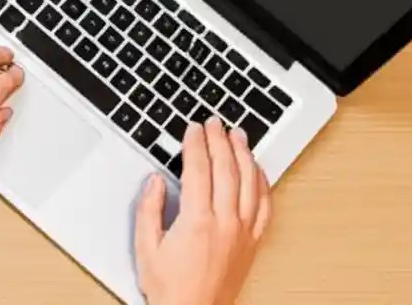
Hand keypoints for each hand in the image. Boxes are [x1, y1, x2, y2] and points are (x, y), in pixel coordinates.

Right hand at [134, 117, 272, 304]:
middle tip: (214, 122)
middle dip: (219, 141)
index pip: (199, 170)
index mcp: (197, 221)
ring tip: (238, 135)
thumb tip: (155, 181)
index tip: (192, 128)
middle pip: (226, 170)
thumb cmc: (170, 288)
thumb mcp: (146, 247)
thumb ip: (149, 209)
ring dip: (244, 155)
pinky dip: (263, 183)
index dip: (195, 144)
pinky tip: (258, 170)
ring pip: (250, 183)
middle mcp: (225, 223)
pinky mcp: (253, 243)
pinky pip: (265, 206)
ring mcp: (243, 232)